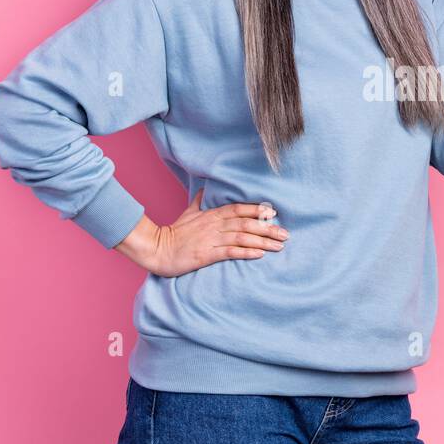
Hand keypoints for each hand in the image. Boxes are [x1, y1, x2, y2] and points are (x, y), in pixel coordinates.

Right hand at [115, 188, 288, 277]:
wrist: (157, 249)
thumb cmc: (175, 232)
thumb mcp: (188, 212)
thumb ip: (199, 201)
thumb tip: (204, 188)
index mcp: (212, 214)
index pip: (240, 209)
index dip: (258, 211)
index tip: (275, 214)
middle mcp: (215, 225)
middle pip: (246, 224)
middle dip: (268, 229)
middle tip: (286, 234)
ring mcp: (212, 239)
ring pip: (242, 237)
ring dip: (263, 241)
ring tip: (279, 246)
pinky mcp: (207, 254)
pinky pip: (230, 252)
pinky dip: (246, 252)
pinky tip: (260, 255)